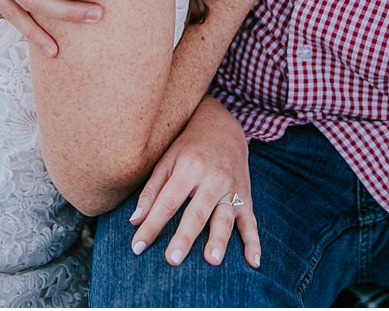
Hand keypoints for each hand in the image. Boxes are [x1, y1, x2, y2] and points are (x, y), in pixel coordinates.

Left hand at [128, 97, 259, 268]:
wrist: (223, 127)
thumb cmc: (188, 147)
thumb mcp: (166, 161)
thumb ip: (151, 191)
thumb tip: (134, 221)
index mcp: (189, 168)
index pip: (167, 201)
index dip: (152, 225)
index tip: (137, 247)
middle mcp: (212, 178)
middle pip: (196, 212)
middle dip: (184, 237)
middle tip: (172, 259)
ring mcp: (231, 188)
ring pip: (225, 217)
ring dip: (219, 239)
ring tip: (212, 259)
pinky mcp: (246, 197)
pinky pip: (251, 221)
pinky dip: (254, 242)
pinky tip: (253, 261)